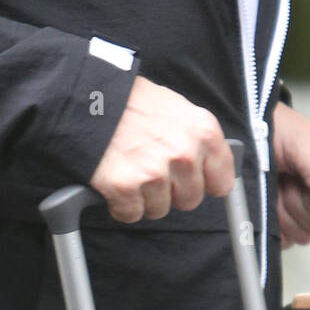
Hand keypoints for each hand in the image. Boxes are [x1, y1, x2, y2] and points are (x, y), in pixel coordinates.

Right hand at [89, 75, 234, 222]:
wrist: (87, 95)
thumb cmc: (131, 100)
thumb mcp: (177, 108)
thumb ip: (197, 138)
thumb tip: (210, 166)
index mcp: (203, 131)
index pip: (222, 181)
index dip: (204, 182)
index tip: (193, 181)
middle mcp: (183, 153)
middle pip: (190, 199)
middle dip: (171, 190)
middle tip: (152, 169)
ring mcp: (154, 172)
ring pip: (159, 209)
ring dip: (144, 197)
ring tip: (131, 169)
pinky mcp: (124, 186)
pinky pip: (130, 214)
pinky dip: (121, 204)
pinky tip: (116, 180)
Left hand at [271, 101, 309, 248]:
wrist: (249, 129)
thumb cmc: (280, 129)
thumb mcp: (305, 145)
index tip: (307, 184)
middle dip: (300, 203)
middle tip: (289, 178)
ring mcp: (309, 211)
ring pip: (304, 235)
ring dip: (284, 210)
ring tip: (279, 184)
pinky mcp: (289, 223)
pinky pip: (286, 240)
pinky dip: (274, 222)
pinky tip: (271, 199)